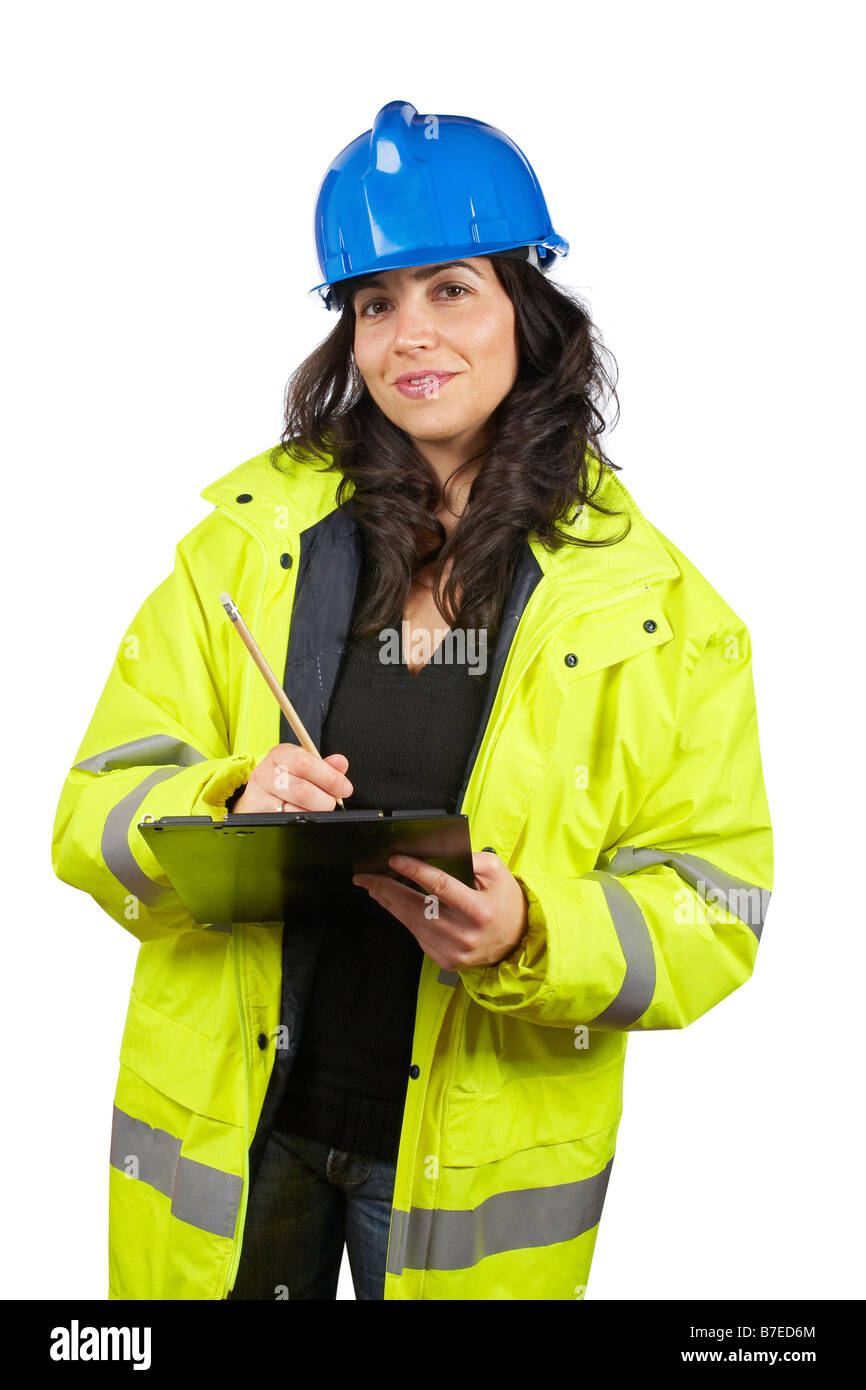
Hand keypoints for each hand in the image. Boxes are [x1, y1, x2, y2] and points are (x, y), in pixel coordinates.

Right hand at [232, 745, 351, 812]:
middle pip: (302, 790)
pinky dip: (302, 821)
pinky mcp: (257, 813)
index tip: (344, 788)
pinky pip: (287, 821)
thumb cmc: (286, 781)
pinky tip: (302, 814)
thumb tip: (341, 763)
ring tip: (316, 808)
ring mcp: (258, 794)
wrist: (258, 798)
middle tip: (332, 802)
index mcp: (280, 754)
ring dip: (314, 812)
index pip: (304, 763)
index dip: (329, 777)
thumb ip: (325, 766)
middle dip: (325, 800)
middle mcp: (265, 772)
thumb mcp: (304, 768)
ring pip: (296, 810)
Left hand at [351, 851, 528, 971]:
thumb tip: (435, 852)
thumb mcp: (497, 873)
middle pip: (416, 907)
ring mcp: (452, 951)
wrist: (516, 941)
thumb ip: (470, 858)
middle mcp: (463, 934)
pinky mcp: (444, 960)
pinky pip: (417, 935)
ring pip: (411, 922)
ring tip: (374, 887)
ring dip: (389, 903)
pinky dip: (404, 917)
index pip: (440, 886)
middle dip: (387, 888)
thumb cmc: (505, 903)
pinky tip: (393, 904)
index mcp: (478, 910)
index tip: (394, 860)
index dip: (415, 871)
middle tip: (366, 876)